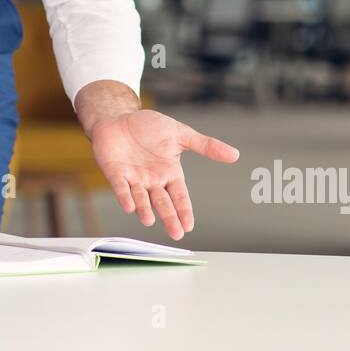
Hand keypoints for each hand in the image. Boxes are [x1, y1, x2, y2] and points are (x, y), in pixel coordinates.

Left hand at [89, 108, 239, 240]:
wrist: (118, 117)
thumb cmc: (148, 126)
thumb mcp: (180, 133)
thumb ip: (205, 145)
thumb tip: (235, 155)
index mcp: (169, 172)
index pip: (179, 196)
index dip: (184, 210)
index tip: (189, 226)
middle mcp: (152, 180)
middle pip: (162, 202)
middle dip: (169, 217)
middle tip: (176, 234)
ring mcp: (133, 178)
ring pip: (141, 198)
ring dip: (145, 209)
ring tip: (149, 221)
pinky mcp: (115, 173)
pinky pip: (120, 188)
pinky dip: (125, 197)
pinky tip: (129, 207)